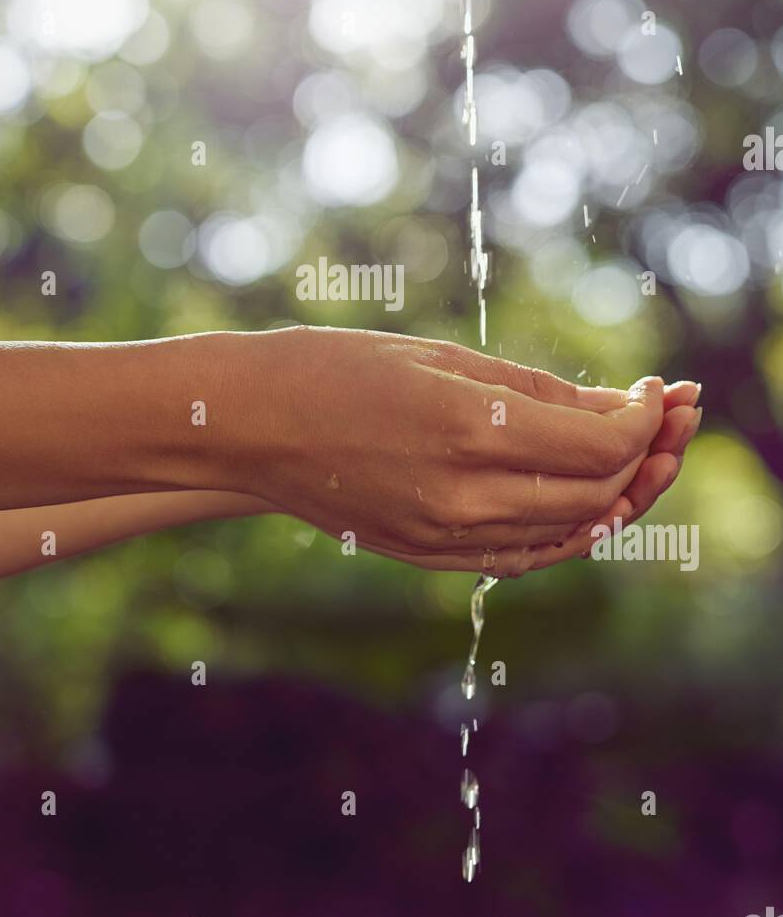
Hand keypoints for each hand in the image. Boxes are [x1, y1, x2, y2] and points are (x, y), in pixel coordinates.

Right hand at [240, 327, 674, 572]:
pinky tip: (585, 499)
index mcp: (469, 430)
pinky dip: (568, 530)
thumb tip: (623, 411)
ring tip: (640, 453)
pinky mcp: (427, 557)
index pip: (603, 445)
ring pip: (568, 530)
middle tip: (666, 414)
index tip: (656, 390)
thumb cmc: (338, 368)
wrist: (249, 424)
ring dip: (617, 493)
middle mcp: (465, 496)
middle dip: (647, 455)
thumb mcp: (444, 360)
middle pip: (598, 493)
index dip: (646, 420)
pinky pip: (524, 556)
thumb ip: (539, 393)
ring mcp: (444, 537)